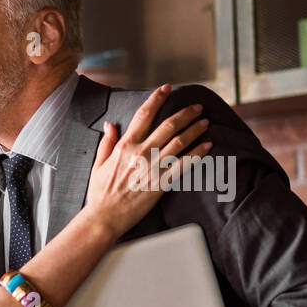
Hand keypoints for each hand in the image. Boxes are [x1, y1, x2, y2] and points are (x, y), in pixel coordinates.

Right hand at [82, 84, 212, 239]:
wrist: (104, 217)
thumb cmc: (100, 193)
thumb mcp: (98, 164)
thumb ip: (107, 142)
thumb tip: (111, 124)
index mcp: (125, 146)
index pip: (144, 115)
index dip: (157, 98)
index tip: (167, 88)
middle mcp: (141, 153)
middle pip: (168, 125)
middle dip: (186, 113)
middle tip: (197, 107)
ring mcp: (152, 168)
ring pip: (180, 142)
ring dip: (195, 129)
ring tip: (205, 122)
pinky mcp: (161, 184)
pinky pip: (184, 164)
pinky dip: (198, 153)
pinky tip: (207, 145)